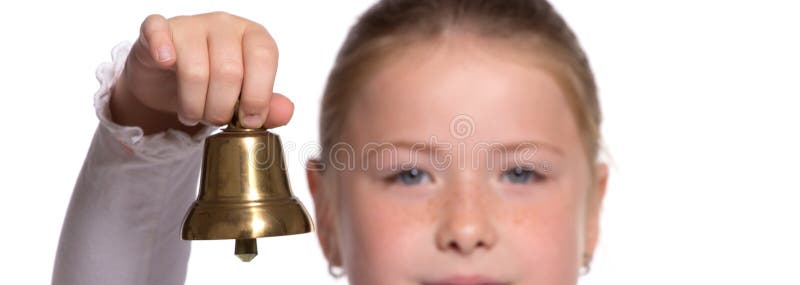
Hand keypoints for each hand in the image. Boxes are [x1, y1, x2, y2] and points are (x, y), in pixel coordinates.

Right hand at [110, 12, 293, 134]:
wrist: (170, 83)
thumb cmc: (214, 88)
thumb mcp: (244, 100)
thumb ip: (268, 107)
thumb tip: (286, 112)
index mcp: (253, 37)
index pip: (264, 58)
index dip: (258, 95)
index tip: (249, 121)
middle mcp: (225, 24)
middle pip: (229, 71)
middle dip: (221, 109)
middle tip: (214, 121)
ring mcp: (191, 23)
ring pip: (195, 70)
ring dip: (193, 106)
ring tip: (192, 114)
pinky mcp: (158, 28)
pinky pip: (158, 32)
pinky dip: (162, 49)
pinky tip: (167, 64)